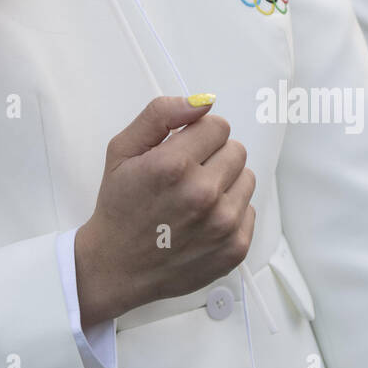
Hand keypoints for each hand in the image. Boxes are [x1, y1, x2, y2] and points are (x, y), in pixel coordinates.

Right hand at [74, 95, 254, 326]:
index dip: (199, 134)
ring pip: (247, 178)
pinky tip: (203, 221)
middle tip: (187, 176)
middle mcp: (203, 194)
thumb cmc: (119, 204)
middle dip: (214, 156)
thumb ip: (159, 115)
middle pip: (236, 150)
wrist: (117, 266)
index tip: (183, 150)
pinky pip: (250, 210)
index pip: (218, 126)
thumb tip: (202, 101)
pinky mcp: (235, 248)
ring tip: (195, 199)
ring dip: (225, 183)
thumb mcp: (122, 150)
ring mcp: (222, 224)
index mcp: (174, 165)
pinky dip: (230, 212)